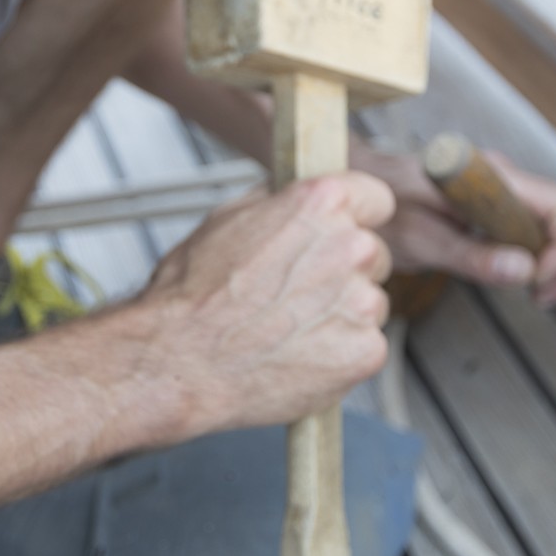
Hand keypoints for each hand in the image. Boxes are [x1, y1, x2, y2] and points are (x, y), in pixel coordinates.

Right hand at [138, 172, 394, 437]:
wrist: (179, 359)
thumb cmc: (191, 294)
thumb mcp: (225, 219)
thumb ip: (278, 202)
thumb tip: (295, 196)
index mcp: (321, 205)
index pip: (375, 198)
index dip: (356, 216)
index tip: (342, 231)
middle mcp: (350, 247)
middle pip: (372, 253)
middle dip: (341, 269)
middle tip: (293, 290)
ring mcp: (362, 302)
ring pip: (367, 303)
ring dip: (338, 313)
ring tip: (286, 326)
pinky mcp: (366, 351)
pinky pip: (364, 346)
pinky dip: (336, 353)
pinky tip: (295, 352)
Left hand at [351, 143, 555, 316]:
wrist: (354, 184)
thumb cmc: (375, 205)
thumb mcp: (418, 240)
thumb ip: (471, 256)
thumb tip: (526, 272)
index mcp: (489, 177)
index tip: (540, 283)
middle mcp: (503, 177)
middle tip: (554, 303)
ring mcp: (502, 188)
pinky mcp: (495, 202)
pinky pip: (536, 227)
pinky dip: (551, 258)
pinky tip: (551, 287)